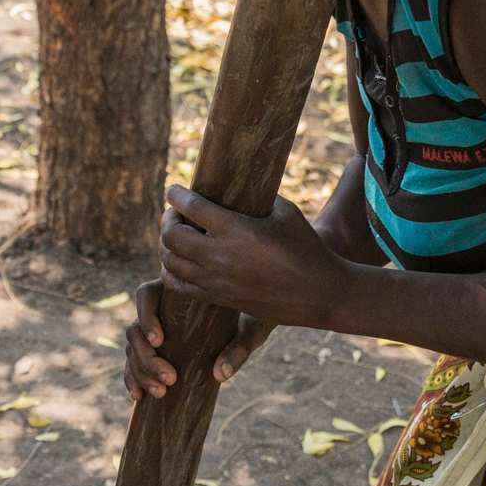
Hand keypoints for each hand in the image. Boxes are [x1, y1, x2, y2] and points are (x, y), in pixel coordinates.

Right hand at [124, 277, 272, 400]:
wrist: (254, 322)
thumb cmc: (252, 319)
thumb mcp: (250, 331)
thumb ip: (238, 348)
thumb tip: (220, 374)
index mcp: (175, 293)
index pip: (146, 296)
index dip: (146, 317)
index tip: (160, 341)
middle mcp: (160, 310)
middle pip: (136, 329)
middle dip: (147, 357)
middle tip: (170, 378)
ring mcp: (155, 331)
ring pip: (133, 349)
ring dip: (141, 372)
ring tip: (160, 392)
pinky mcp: (156, 351)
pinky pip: (134, 364)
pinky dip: (133, 379)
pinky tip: (138, 396)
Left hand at [159, 187, 347, 331]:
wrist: (318, 293)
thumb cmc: (305, 246)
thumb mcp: (285, 211)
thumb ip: (257, 198)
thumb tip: (236, 187)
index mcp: (236, 229)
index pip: (191, 206)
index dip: (176, 194)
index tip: (173, 189)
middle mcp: (220, 256)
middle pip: (170, 235)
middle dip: (168, 220)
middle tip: (176, 214)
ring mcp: (216, 281)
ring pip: (169, 261)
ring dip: (167, 245)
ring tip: (177, 237)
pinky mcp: (218, 298)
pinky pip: (177, 286)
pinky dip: (171, 271)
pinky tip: (179, 262)